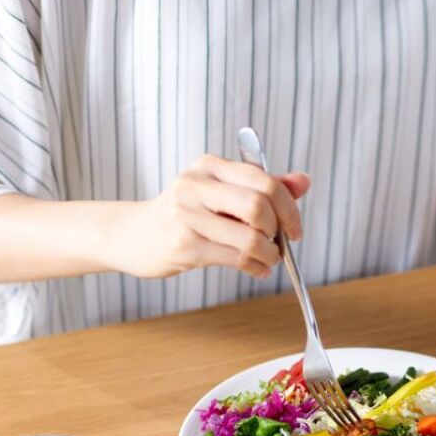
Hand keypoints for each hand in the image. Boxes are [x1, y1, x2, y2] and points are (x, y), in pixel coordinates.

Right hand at [108, 154, 310, 278]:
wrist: (131, 235)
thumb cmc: (184, 214)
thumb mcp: (221, 193)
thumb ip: (263, 187)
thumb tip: (304, 181)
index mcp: (210, 166)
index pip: (264, 180)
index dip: (289, 206)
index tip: (295, 228)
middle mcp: (197, 185)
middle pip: (259, 205)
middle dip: (279, 230)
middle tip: (280, 243)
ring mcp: (187, 215)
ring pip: (250, 237)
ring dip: (269, 254)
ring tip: (268, 259)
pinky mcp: (185, 245)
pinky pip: (236, 258)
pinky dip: (255, 267)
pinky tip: (256, 268)